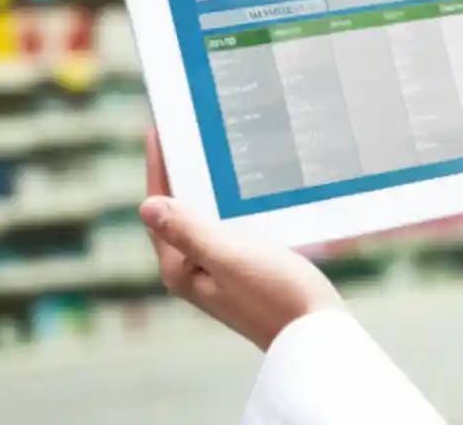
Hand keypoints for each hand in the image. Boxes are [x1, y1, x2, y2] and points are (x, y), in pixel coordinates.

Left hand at [140, 129, 344, 350]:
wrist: (316, 333)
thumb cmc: (276, 294)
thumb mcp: (230, 257)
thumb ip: (190, 232)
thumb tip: (146, 206)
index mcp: (181, 268)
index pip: (160, 209)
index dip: (159, 168)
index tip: (157, 129)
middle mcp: (193, 272)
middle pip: (178, 214)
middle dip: (180, 175)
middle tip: (185, 133)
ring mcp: (218, 275)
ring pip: (203, 221)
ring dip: (205, 189)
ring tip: (212, 152)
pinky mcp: (243, 275)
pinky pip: (226, 230)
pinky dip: (228, 206)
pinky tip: (244, 191)